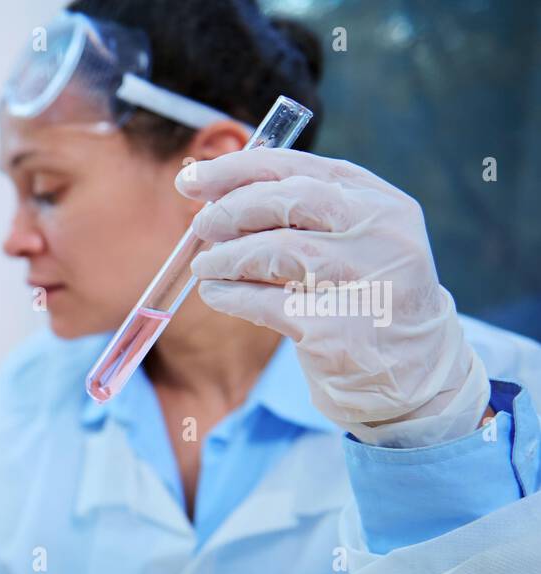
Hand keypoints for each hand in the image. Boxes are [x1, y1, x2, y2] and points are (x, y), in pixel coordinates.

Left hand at [178, 149, 488, 446]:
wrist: (414, 373)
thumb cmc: (365, 298)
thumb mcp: (354, 243)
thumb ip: (301, 214)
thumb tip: (215, 197)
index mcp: (382, 203)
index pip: (302, 167)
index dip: (238, 168)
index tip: (192, 177)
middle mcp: (382, 235)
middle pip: (289, 199)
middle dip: (232, 210)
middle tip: (201, 226)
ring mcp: (366, 281)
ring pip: (278, 250)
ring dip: (227, 257)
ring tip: (205, 266)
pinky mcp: (339, 330)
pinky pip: (267, 303)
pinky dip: (231, 295)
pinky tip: (216, 294)